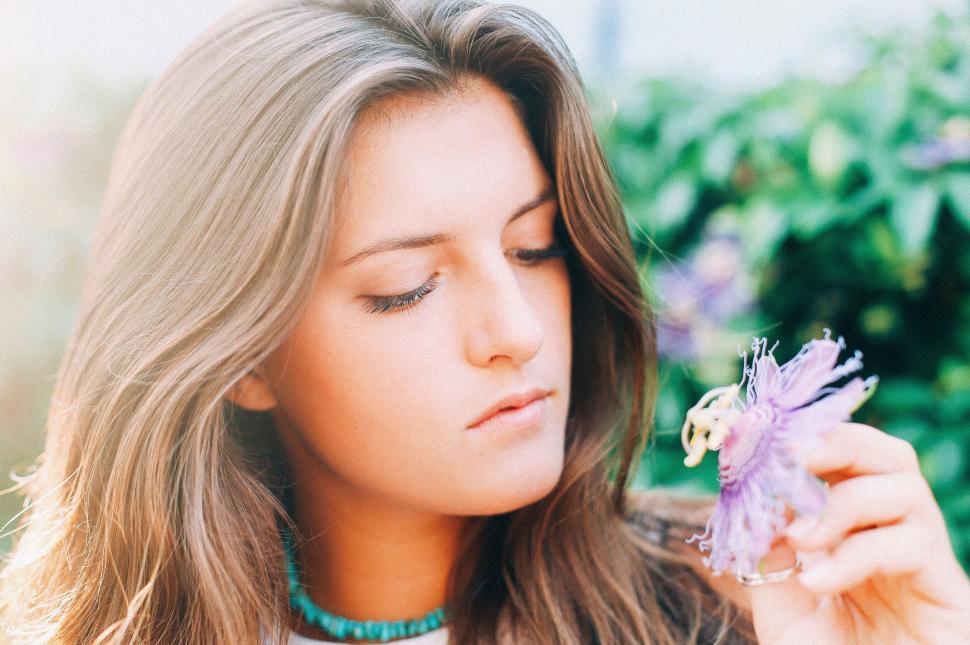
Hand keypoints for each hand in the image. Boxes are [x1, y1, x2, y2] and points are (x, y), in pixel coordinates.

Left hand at [748, 422, 969, 643]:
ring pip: (903, 487)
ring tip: (797, 539)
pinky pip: (912, 545)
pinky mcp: (949, 593)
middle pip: (886, 453)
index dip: (801, 440)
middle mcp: (894, 535)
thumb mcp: (780, 604)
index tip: (751, 440)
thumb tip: (756, 498)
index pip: (843, 459)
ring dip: (839, 501)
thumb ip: (769, 551)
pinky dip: (856, 554)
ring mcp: (926, 563)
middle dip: (833, 443)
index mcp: (854, 530)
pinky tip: (818, 583)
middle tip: (786, 458)